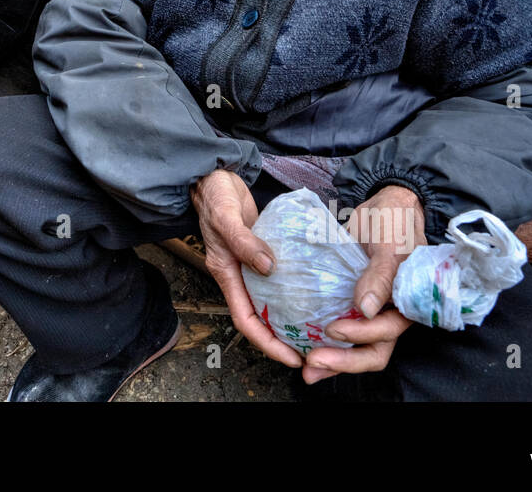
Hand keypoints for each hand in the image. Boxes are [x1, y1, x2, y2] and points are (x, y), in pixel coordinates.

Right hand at [191, 169, 303, 367]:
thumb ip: (245, 241)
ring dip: (289, 318)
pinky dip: (294, 290)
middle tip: (313, 351)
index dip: (268, 343)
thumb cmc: (215, 196)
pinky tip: (315, 293)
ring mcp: (250, 265)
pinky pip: (279, 279)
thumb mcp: (227, 218)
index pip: (247, 321)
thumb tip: (269, 268)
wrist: (213, 175)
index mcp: (227, 274)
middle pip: (260, 319)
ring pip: (270, 302)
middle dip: (283, 339)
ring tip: (318, 330)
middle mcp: (239, 275)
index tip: (292, 357)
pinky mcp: (261, 252)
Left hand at [302, 185, 426, 384]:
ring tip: (306, 369)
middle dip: (343, 361)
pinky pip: (340, 327)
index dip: (361, 336)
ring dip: (332, 360)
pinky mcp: (350, 302)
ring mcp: (370, 311)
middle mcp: (389, 314)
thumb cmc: (395, 222)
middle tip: (312, 364)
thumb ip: (381, 276)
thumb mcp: (390, 245)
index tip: (334, 329)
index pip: (386, 334)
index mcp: (405, 305)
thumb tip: (368, 309)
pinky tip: (301, 346)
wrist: (383, 205)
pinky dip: (323, 341)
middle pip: (371, 351)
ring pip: (355, 347)